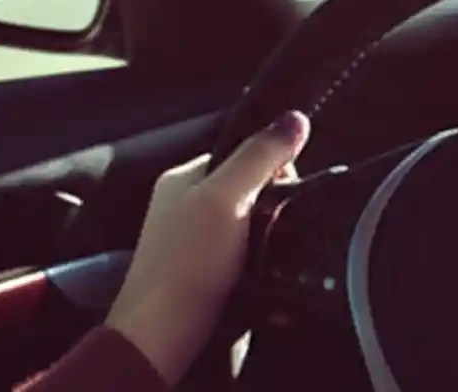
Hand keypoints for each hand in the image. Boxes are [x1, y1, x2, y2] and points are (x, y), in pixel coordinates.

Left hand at [104, 111, 308, 385]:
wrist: (162, 340)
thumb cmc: (183, 267)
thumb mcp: (225, 197)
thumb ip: (259, 156)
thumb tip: (295, 118)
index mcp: (184, 179)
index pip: (242, 153)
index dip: (272, 167)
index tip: (285, 188)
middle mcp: (188, 209)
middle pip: (253, 194)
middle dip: (274, 212)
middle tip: (275, 231)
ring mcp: (198, 247)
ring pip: (255, 233)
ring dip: (272, 248)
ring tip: (270, 263)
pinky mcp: (211, 281)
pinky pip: (251, 267)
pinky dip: (265, 276)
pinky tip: (269, 286)